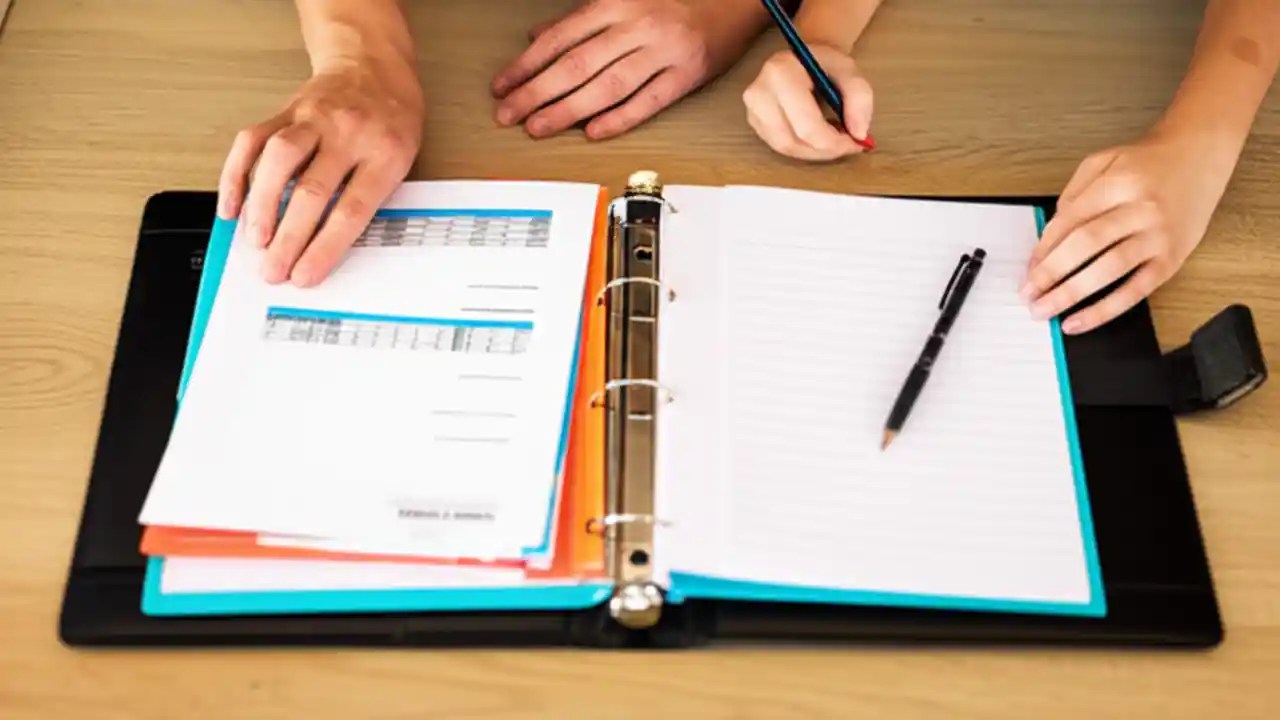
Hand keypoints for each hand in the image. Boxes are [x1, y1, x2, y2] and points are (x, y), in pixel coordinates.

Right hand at [217, 55, 423, 286]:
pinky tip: (232, 205)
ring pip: (278, 161)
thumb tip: (327, 245)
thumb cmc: (391, 117)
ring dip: (261, 206)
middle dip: (289, 238)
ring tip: (255, 240)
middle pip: (312, 191)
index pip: (351, 209)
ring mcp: (312, 118)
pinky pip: (252, 140)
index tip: (305, 275)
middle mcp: (347, 133)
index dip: (325, 247)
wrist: (373, 63)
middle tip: (274, 270)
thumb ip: (371, 195)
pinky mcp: (284, 111)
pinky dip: (236, 174)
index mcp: (384, 152)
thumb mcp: (404, 157)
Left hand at [491, 0, 761, 139]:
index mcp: (617, 3)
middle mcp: (637, 25)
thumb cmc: (676, 1)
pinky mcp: (686, 76)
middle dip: (536, 91)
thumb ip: (581, 19)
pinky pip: (647, 102)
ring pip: (606, 86)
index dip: (527, 64)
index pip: (560, 38)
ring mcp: (663, 52)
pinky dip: (619, 119)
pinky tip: (593, 131)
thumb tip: (538, 38)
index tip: (503, 86)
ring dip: (568, 109)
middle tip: (509, 113)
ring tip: (539, 127)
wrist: (736, 0)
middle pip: (576, 64)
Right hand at [742, 45, 873, 160]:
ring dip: (815, 151)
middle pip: (794, 142)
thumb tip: (858, 134)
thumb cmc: (824, 63)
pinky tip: (818, 136)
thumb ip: (860, 99)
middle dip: (826, 150)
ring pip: (787, 148)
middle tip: (848, 145)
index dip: (834, 142)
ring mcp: (753, 109)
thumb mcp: (849, 71)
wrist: (802, 58)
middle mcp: (759, 93)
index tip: (856, 141)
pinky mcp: (754, 121)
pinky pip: (781, 146)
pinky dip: (804, 148)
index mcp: (781, 74)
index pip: (806, 126)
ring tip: (834, 138)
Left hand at [1021, 131, 1231, 333]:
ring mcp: (1158, 235)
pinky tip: (1081, 320)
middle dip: (1050, 274)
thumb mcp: (1103, 161)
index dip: (1042, 250)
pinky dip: (1106, 309)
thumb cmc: (1148, 162)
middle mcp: (1140, 209)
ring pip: (1109, 270)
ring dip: (1071, 294)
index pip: (1069, 222)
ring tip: (1046, 311)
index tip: (1026, 272)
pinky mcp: (1173, 258)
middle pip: (1085, 246)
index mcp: (1118, 183)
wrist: (1201, 153)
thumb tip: (1048, 239)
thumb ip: (1073, 195)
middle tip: (1028, 296)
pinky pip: (1136, 290)